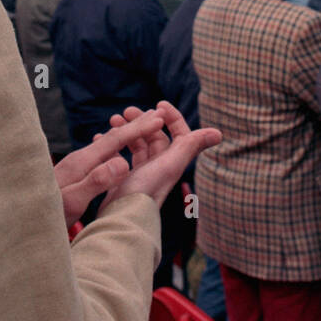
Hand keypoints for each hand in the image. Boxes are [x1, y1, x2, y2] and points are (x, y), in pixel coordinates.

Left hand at [55, 108, 165, 226]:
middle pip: (112, 138)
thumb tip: (123, 162)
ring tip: (140, 128)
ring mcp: (74, 166)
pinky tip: (114, 152)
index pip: (115, 140)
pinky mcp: (71, 174)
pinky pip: (99, 155)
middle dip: (135, 125)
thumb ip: (96, 181)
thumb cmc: (44, 215)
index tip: (159, 118)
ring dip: (125, 135)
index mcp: (81, 163)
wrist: (17, 219)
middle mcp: (78, 160)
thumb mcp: (73, 202)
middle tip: (156, 114)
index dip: (138, 129)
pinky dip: (114, 148)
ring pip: (105, 145)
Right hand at [100, 102, 220, 210]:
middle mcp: (159, 167)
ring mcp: (141, 174)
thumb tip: (219, 134)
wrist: (122, 217)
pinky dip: (113, 146)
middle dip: (143, 120)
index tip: (159, 104)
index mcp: (172, 161)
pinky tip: (102, 139)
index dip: (173, 117)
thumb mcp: (170, 164)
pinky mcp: (123, 180)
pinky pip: (119, 157)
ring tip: (113, 120)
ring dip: (127, 131)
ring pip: (136, 145)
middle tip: (126, 111)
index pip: (179, 133)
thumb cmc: (146, 190)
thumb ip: (191, 146)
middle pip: (154, 136)